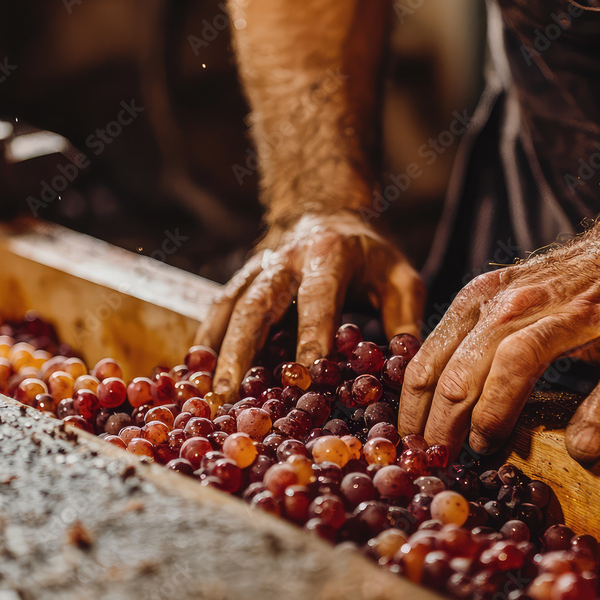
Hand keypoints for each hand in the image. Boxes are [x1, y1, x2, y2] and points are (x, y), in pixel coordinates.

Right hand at [196, 212, 423, 399]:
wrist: (325, 208)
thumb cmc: (368, 254)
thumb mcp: (399, 276)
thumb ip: (404, 320)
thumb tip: (406, 371)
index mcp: (329, 255)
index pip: (318, 296)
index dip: (311, 331)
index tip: (307, 371)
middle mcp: (285, 260)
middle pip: (256, 304)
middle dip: (241, 349)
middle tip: (232, 392)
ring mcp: (256, 270)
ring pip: (228, 308)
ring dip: (215, 349)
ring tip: (204, 391)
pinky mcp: (240, 281)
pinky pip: (217, 311)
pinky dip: (204, 342)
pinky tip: (193, 375)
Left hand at [397, 221, 599, 464]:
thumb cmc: (570, 289)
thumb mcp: (506, 301)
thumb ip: (470, 343)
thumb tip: (431, 409)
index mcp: (485, 299)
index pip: (430, 361)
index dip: (414, 411)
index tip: (412, 447)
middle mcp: (524, 300)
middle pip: (465, 366)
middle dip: (444, 422)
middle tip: (441, 460)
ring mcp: (581, 312)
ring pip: (520, 358)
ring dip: (495, 410)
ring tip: (488, 449)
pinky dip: (599, 410)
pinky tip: (585, 445)